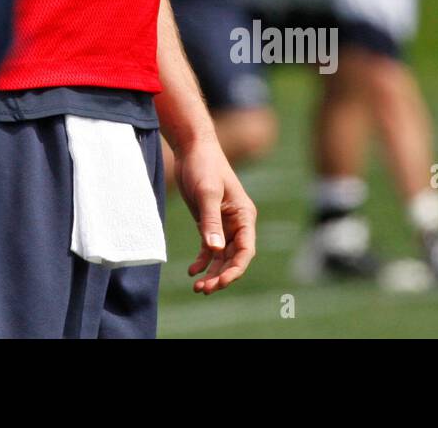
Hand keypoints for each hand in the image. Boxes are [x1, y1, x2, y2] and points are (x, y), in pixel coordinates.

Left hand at [174, 136, 256, 293]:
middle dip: (221, 276)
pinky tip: (192, 271)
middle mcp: (237, 223)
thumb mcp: (207, 192)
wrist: (192, 148)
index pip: (245, 251)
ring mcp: (223, 223)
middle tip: (204, 289)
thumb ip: (211, 221)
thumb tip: (215, 250)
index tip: (220, 282)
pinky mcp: (209, 221)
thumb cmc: (204, 166)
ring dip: (212, 272)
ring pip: (221, 256)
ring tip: (198, 287)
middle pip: (233, 258)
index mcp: (244, 216)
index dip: (235, 270)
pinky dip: (203, 261)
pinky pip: (209, 248)